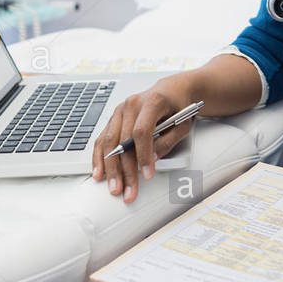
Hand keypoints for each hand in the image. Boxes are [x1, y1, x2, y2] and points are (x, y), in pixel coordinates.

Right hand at [91, 81, 195, 203]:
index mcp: (152, 101)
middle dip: (125, 169)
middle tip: (127, 190)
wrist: (171, 90)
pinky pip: (102, 139)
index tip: (147, 174)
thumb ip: (168, 141)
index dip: (143, 155)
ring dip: (110, 167)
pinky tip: (99, 172)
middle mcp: (131, 104)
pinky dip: (99, 157)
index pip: (142, 131)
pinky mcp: (114, 118)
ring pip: (109, 141)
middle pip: (122, 140)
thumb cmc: (178, 106)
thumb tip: (152, 159)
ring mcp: (119, 111)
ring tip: (114, 187)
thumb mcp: (183, 123)